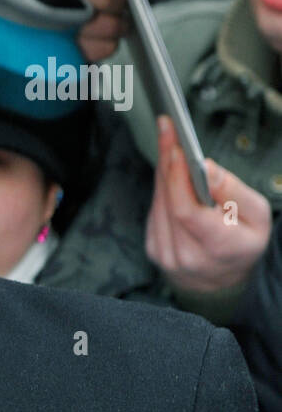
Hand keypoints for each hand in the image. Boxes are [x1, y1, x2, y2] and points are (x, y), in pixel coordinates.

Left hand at [145, 116, 271, 293]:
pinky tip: (170, 169)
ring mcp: (165, 254)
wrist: (222, 282)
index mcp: (218, 248)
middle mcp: (186, 255)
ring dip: (163, 170)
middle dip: (168, 161)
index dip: (177, 177)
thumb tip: (205, 166)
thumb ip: (233, 191)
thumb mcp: (257, 217)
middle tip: (167, 129)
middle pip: (169, 202)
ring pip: (159, 203)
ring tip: (169, 141)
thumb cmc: (244, 243)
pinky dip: (163, 188)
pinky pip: (155, 210)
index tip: (176, 146)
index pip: (187, 211)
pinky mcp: (153, 248)